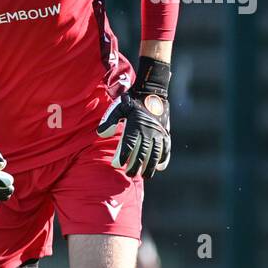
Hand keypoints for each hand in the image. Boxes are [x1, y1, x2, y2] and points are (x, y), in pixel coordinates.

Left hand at [97, 57, 170, 177]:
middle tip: (130, 174)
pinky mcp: (166, 133)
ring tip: (145, 176)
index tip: (118, 164)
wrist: (152, 92)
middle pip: (142, 152)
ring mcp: (159, 132)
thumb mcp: (118, 107)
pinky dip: (164, 158)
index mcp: (135, 124)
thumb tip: (101, 134)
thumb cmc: (132, 101)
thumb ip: (109, 121)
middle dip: (136, 165)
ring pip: (156, 153)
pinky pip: (166, 148)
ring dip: (151, 166)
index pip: (129, 144)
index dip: (124, 155)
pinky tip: (160, 167)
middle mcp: (148, 130)